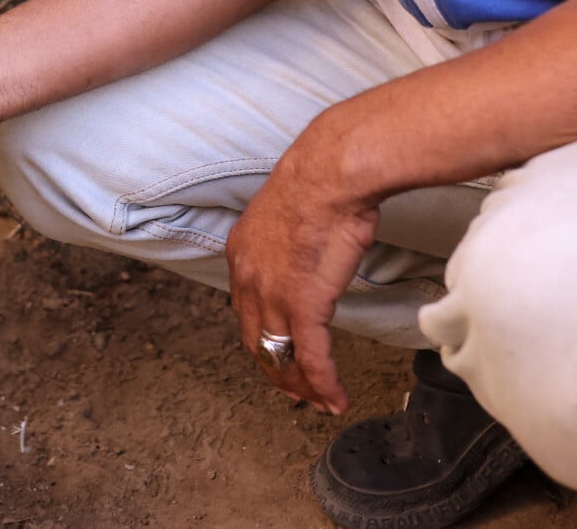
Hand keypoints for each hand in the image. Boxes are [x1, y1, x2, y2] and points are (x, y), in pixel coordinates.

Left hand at [225, 133, 379, 415]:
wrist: (330, 174)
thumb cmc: (319, 182)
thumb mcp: (288, 213)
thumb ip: (288, 239)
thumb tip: (306, 245)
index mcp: (241, 253)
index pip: (245, 310)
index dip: (262, 337)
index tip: (279, 353)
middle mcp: (248, 278)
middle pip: (256, 340)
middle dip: (277, 371)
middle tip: (296, 390)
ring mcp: (272, 295)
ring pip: (280, 356)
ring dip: (300, 385)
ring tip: (318, 402)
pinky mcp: (303, 305)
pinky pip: (311, 357)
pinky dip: (323, 383)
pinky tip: (335, 398)